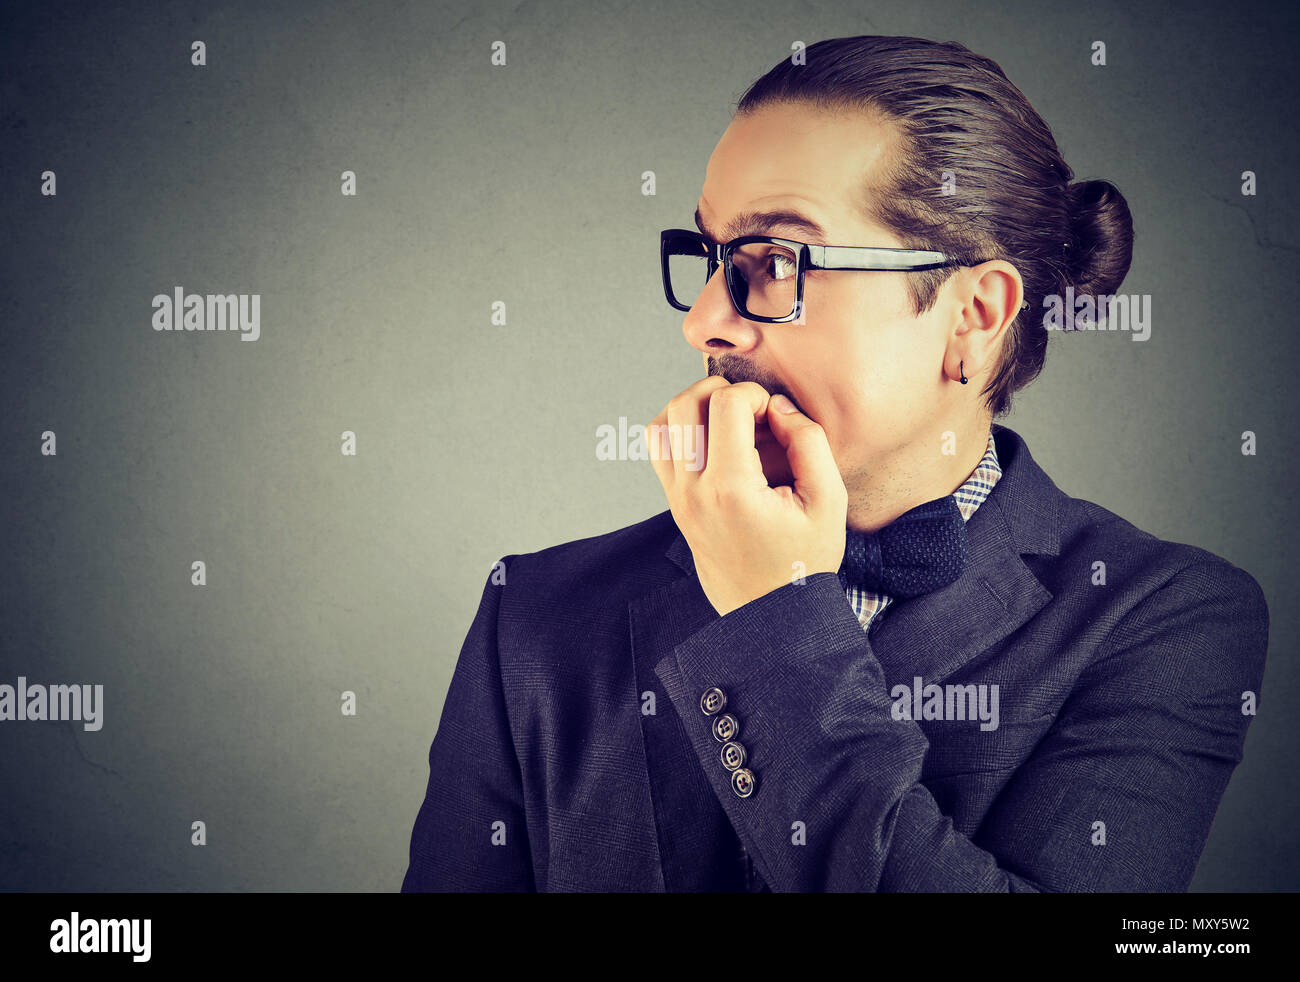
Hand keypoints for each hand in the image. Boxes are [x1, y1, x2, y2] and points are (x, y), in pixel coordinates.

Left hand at [647, 376, 847, 615]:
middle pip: (683, 405)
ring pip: (662, 425)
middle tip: (750, 408)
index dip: (755, 394)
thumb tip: (779, 408)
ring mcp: (677, 501)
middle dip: (719, 389)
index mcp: (731, 489)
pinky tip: (715, 441)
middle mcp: (693, 492)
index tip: (776, 415)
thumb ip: (809, 442)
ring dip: (692, 407)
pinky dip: (680, 432)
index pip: (725, 404)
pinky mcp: (674, 507)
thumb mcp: (828, 501)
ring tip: (727, 418)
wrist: (772, 617)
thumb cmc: (804, 561)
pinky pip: (660, 453)